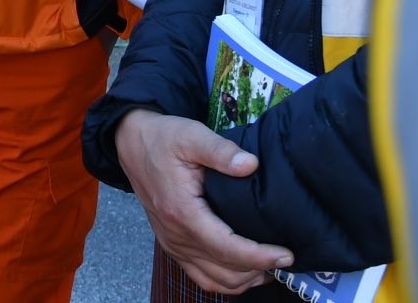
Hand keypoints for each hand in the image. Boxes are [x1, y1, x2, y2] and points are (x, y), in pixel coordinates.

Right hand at [115, 109, 293, 293]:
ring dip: (244, 279)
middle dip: (258, 269)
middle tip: (286, 257)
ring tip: (271, 266)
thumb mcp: (191, 135)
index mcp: (182, 212)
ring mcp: (172, 244)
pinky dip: (226, 280)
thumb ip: (221, 151)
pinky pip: (202, 277)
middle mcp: (176, 236)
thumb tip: (251, 165)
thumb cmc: (163, 138)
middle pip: (224, 271)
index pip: (227, 247)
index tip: (286, 255)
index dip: (259, 256)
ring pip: (214, 281)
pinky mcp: (172, 245)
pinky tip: (246, 270)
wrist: (131, 144)